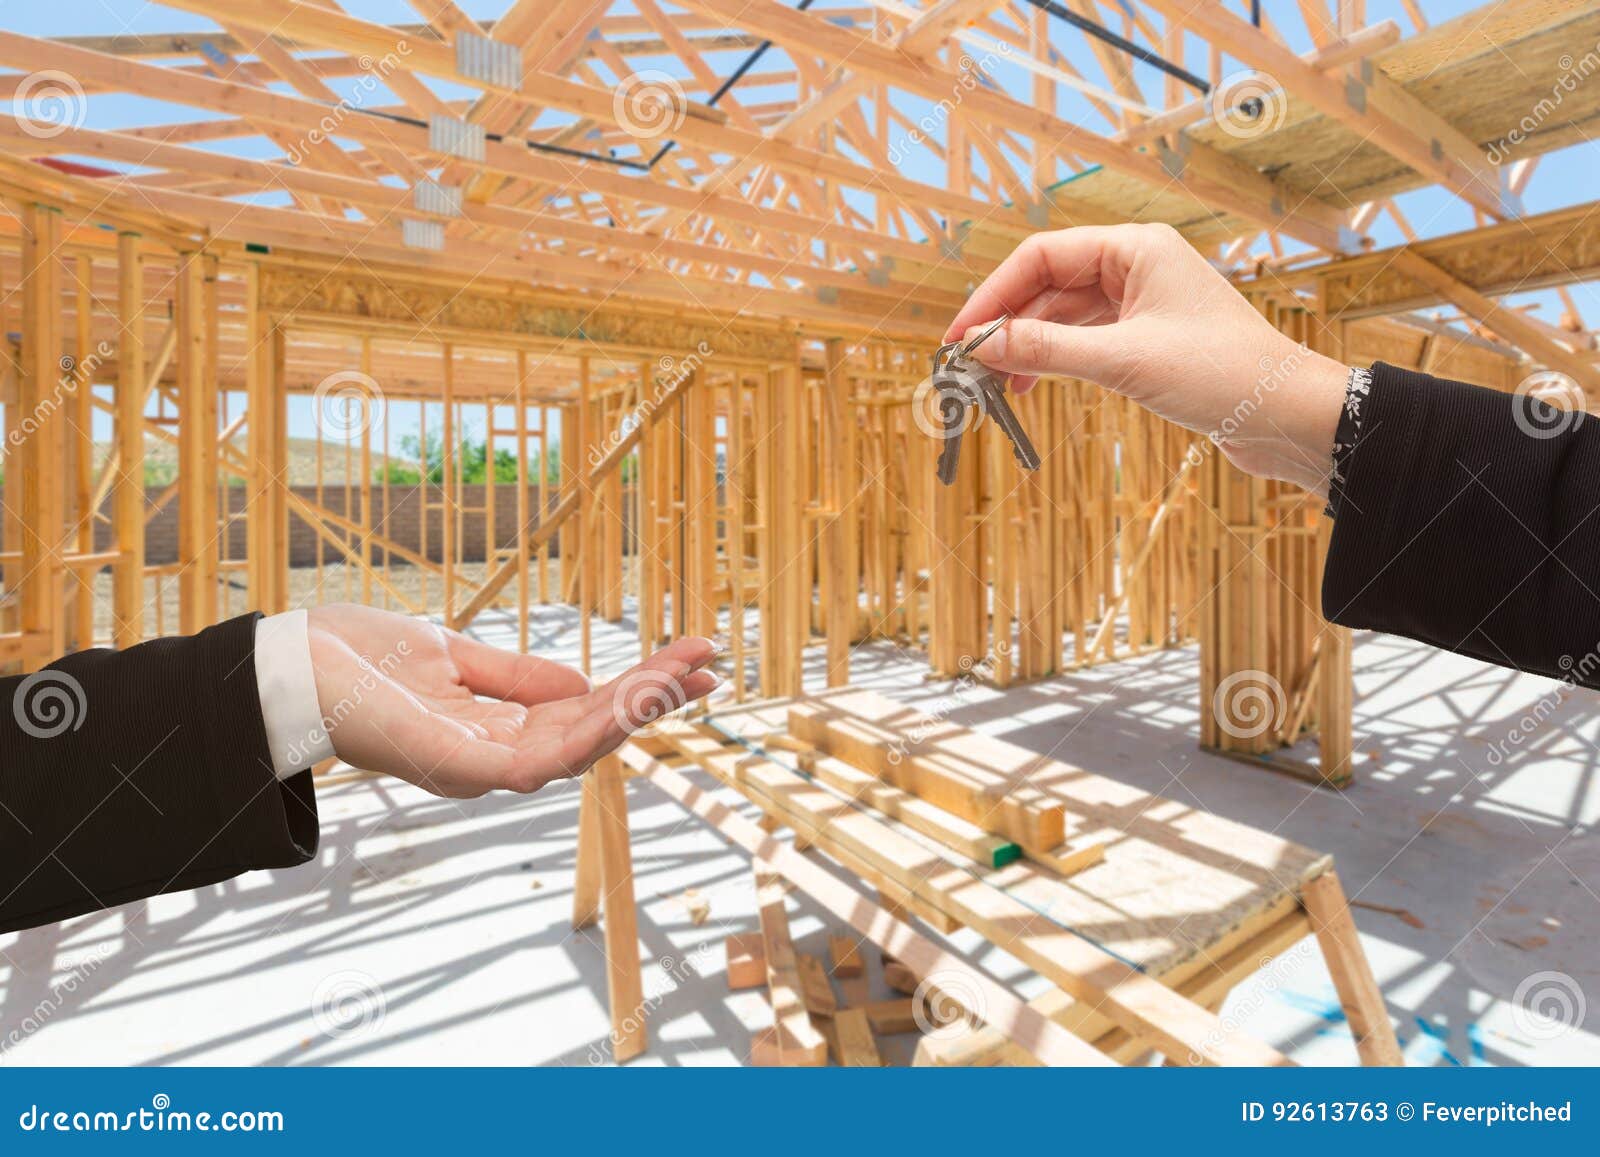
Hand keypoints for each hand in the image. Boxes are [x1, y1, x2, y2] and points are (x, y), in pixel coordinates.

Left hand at [304, 604, 719, 797]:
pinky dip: (591, 732)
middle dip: (656, 699)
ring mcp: (479, 768)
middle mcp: (495, 757)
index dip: (639, 687)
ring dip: (637, 712)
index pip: (585, 712)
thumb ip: (515, 675)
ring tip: (687, 674)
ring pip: (580, 749)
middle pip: (595, 733)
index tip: (692, 654)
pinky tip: (629, 702)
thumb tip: (582, 685)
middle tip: (712, 662)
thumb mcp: (452, 655)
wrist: (285, 666)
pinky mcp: (460, 769)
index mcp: (497, 729)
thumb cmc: (356, 660)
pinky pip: (540, 761)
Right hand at [943, 224, 1348, 495]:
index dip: (994, 294)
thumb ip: (1048, 351)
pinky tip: (1029, 384)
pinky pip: (1084, 341)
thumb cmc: (1222, 374)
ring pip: (1064, 316)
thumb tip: (982, 344)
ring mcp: (1142, 303)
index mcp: (1136, 248)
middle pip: (1048, 284)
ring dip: (1027, 346)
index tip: (960, 335)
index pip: (1042, 256)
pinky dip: (1054, 360)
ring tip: (993, 383)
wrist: (1288, 417)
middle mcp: (1137, 266)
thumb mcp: (1124, 361)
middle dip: (1006, 322)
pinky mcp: (1148, 340)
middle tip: (967, 363)